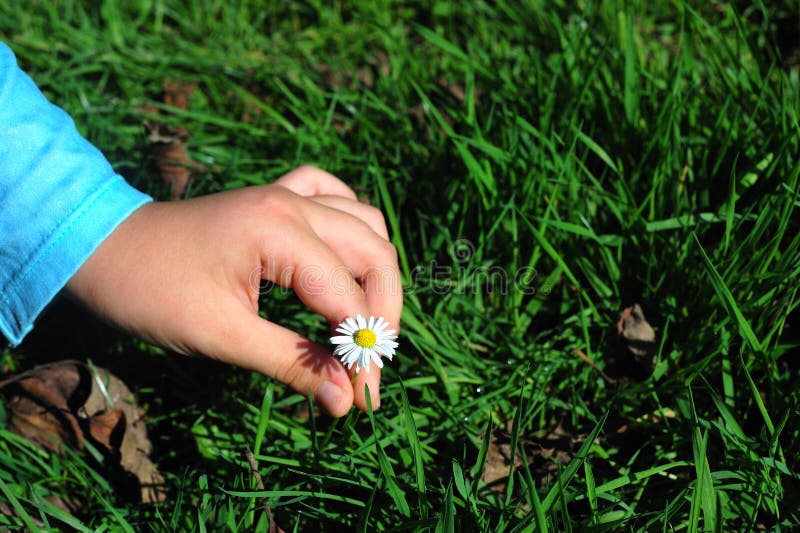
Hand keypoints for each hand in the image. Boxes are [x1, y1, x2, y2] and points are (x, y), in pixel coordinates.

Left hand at [66, 166, 401, 416]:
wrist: (98, 246)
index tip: (363, 400)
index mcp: (280, 231)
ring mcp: (285, 194)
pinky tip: (345, 251)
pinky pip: (331, 194)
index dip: (362, 354)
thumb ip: (290, 363)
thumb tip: (346, 402)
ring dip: (374, 273)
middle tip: (369, 367)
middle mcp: (293, 204)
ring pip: (364, 224)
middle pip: (374, 255)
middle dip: (381, 315)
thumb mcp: (220, 334)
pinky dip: (349, 224)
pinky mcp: (274, 196)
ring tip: (361, 322)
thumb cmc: (149, 291)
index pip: (347, 299)